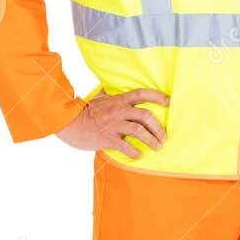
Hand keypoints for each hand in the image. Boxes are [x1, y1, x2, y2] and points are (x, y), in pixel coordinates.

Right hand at [55, 87, 169, 158]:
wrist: (70, 123)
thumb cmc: (86, 110)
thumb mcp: (99, 97)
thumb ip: (109, 92)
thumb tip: (111, 84)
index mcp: (118, 100)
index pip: (141, 94)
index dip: (157, 96)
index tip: (169, 102)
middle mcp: (118, 110)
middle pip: (145, 116)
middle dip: (158, 128)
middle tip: (164, 137)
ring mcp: (113, 124)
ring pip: (139, 131)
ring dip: (151, 140)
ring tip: (157, 147)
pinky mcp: (107, 138)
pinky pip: (125, 146)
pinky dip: (134, 152)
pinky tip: (138, 155)